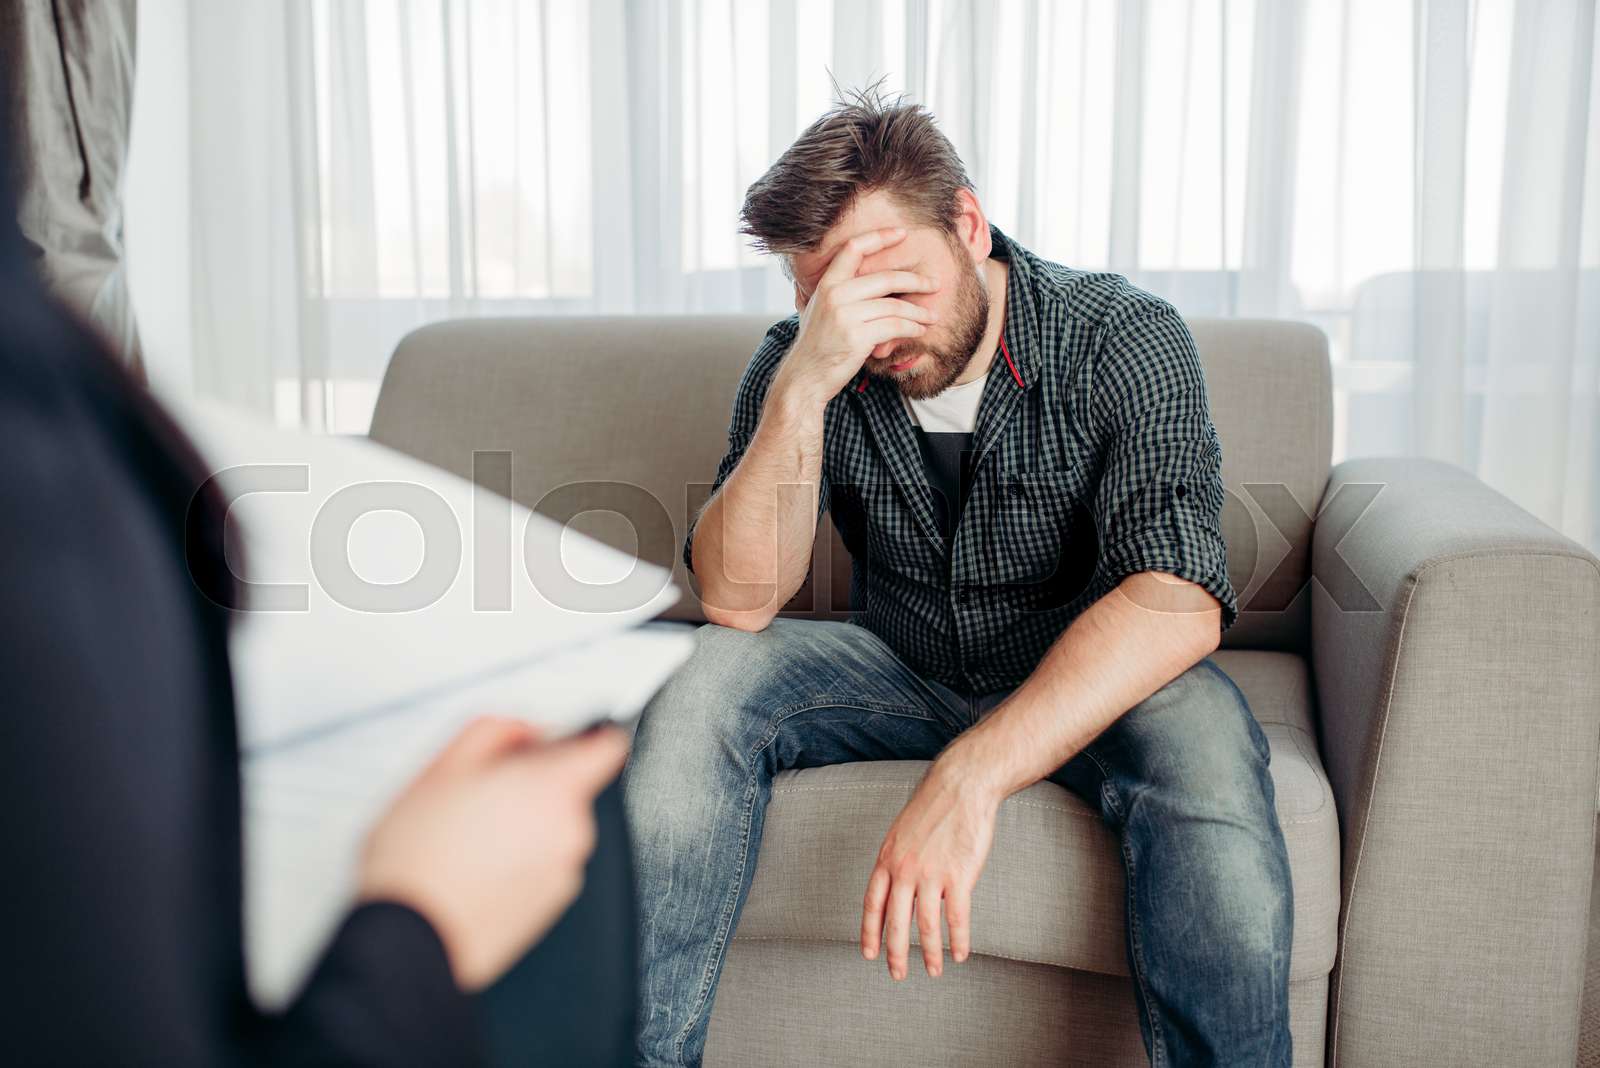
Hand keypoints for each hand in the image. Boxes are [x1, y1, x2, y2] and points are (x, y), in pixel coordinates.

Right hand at [358, 717, 628, 990]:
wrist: (408, 939)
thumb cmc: (419, 859)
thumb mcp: (443, 767)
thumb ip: (496, 730)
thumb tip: (525, 731)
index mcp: (553, 790)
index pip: (607, 749)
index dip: (590, 737)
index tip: (577, 737)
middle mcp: (571, 832)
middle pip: (569, 791)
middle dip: (533, 786)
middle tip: (482, 794)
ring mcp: (563, 874)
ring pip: (552, 830)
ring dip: (523, 826)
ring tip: (469, 838)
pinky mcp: (550, 908)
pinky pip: (542, 867)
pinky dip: (519, 862)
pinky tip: (476, 868)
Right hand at [768, 227, 939, 411]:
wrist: (804, 378)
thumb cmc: (814, 346)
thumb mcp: (815, 310)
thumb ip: (830, 292)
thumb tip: (841, 275)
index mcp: (826, 284)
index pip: (854, 248)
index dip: (880, 237)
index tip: (902, 234)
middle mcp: (835, 295)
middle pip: (886, 278)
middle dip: (916, 281)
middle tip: (934, 284)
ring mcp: (845, 316)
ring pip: (895, 306)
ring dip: (918, 312)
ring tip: (931, 316)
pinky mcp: (857, 337)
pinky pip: (894, 327)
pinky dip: (911, 329)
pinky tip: (919, 331)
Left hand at [860, 763, 999, 979]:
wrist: (961, 786)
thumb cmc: (933, 807)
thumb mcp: (901, 833)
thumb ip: (897, 862)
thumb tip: (897, 889)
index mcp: (887, 859)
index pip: (872, 905)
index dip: (870, 932)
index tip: (869, 954)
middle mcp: (904, 870)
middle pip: (895, 922)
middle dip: (895, 953)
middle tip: (897, 974)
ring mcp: (931, 874)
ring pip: (925, 926)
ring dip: (929, 954)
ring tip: (934, 971)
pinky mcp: (959, 875)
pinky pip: (956, 918)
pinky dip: (958, 940)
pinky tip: (959, 954)